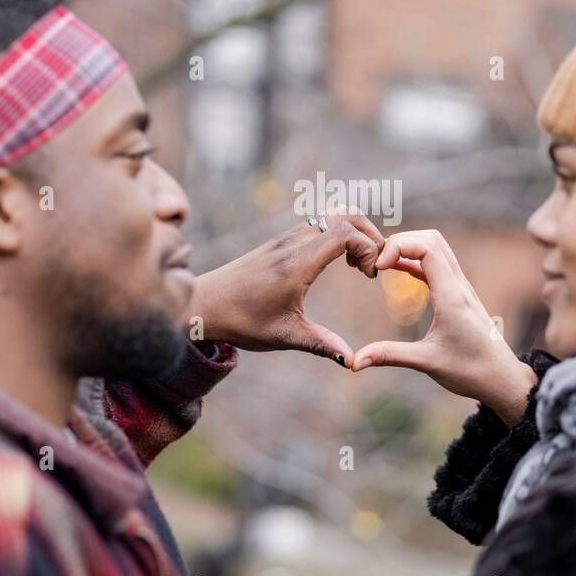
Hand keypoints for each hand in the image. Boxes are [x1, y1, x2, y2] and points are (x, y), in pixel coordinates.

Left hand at [190, 211, 385, 365]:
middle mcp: (293, 243)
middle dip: (369, 234)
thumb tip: (351, 361)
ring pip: (332, 213)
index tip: (368, 276)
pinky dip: (338, 233)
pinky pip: (318, 222)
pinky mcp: (281, 241)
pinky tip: (337, 261)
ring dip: (354, 232)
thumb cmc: (241, 321)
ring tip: (356, 264)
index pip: (345, 232)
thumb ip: (321, 344)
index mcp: (297, 264)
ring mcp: (286, 238)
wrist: (203, 305)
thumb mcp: (284, 336)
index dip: (368, 248)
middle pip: (345, 214)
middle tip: (372, 266)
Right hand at [352, 229, 537, 425]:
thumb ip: (391, 356)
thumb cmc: (471, 372)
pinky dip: (415, 260)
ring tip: (382, 264)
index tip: (377, 268)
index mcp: (452, 297)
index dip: (398, 247)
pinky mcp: (459, 295)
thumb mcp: (427, 363)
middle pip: (431, 239)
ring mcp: (461, 288)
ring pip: (436, 248)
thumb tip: (355, 362)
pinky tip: (396, 270)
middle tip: (375, 262)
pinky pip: (437, 265)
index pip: (427, 248)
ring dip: (409, 247)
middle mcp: (459, 286)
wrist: (503, 380)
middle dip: (401, 241)